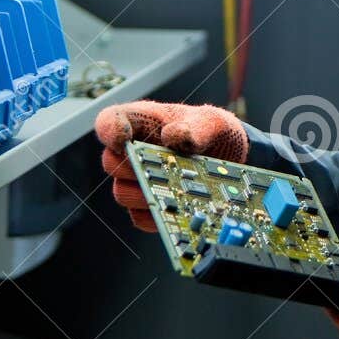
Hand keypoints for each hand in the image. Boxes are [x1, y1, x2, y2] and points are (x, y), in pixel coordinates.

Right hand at [94, 100, 247, 231]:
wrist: (229, 159)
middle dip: (134, 167)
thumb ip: (196, 126)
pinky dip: (158, 214)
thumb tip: (174, 136)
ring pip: (122, 193)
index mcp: (141, 122)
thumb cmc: (212, 133)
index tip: (124, 140)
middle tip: (160, 168)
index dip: (110, 131)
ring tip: (174, 190)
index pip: (109, 121)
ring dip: (144, 193)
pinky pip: (140, 217)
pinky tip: (178, 207)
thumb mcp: (212, 122)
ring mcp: (138, 180)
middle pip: (111, 163)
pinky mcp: (149, 204)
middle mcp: (133, 152)